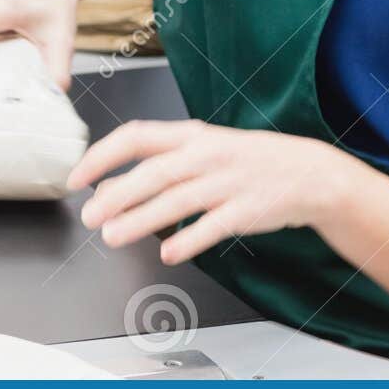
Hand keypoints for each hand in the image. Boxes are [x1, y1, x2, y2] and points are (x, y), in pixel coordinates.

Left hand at [67, 120, 360, 264]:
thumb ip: (158, 166)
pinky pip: (214, 225)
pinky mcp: (247, 208)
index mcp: (191, 135)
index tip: (79, 177)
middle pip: (154, 171)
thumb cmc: (246, 162)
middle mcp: (206, 154)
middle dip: (118, 194)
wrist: (309, 173)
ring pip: (178, 199)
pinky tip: (168, 253)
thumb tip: (108, 188)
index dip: (103, 155)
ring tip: (113, 236)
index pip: (137, 136)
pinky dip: (190, 239)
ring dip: (142, 219)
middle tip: (90, 215)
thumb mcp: (202, 152)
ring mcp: (228, 181)